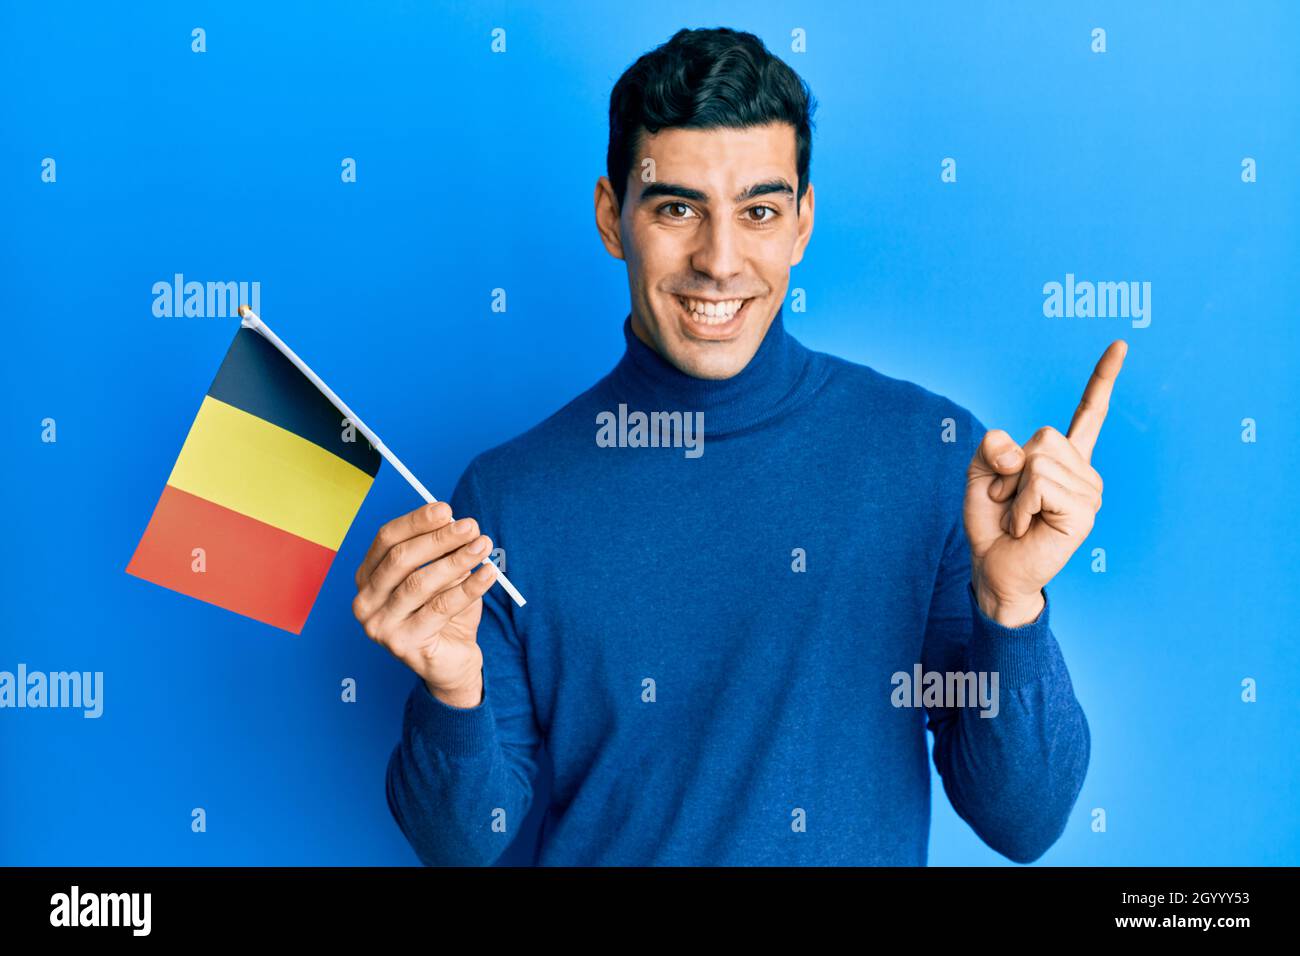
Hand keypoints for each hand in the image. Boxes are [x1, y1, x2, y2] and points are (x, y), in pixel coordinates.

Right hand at [351, 501, 498, 707]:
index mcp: (368, 577)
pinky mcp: (403, 644)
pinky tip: (489, 574)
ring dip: (456, 560)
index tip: (446, 509)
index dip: (416, 521)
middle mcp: (365, 601)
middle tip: (471, 527)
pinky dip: (468, 588)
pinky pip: (439, 608)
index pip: (386, 540)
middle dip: (439, 539)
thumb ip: (442, 552)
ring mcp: (380, 626)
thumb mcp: (443, 576)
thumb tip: (457, 523)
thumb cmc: (445, 614)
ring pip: (420, 583)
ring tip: (484, 546)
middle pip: (400, 559)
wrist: (452, 662)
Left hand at [964, 340, 1127, 626]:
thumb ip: (992, 447)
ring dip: (1012, 491)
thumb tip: (1017, 451)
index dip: (1103, 378)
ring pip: (1037, 460)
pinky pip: (1038, 485)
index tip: (1120, 344)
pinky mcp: (1084, 513)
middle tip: (1009, 501)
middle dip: (1009, 468)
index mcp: (1064, 458)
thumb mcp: (981, 473)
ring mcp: (1089, 492)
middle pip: (1042, 436)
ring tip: (1019, 517)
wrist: (994, 568)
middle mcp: (1084, 472)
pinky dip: (1018, 507)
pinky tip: (1025, 528)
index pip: (1089, 412)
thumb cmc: (991, 522)